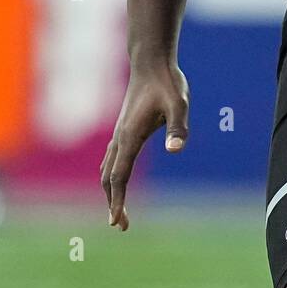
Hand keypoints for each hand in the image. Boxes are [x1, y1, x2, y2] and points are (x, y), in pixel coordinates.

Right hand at [100, 63, 189, 230]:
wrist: (150, 61)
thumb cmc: (167, 82)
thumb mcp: (179, 104)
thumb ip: (177, 128)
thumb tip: (176, 150)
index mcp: (130, 137)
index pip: (119, 176)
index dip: (117, 201)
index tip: (116, 222)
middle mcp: (120, 137)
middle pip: (109, 177)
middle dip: (112, 202)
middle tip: (120, 226)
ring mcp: (119, 132)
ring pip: (108, 168)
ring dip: (111, 191)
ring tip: (119, 211)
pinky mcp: (123, 127)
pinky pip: (111, 158)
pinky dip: (111, 175)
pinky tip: (116, 180)